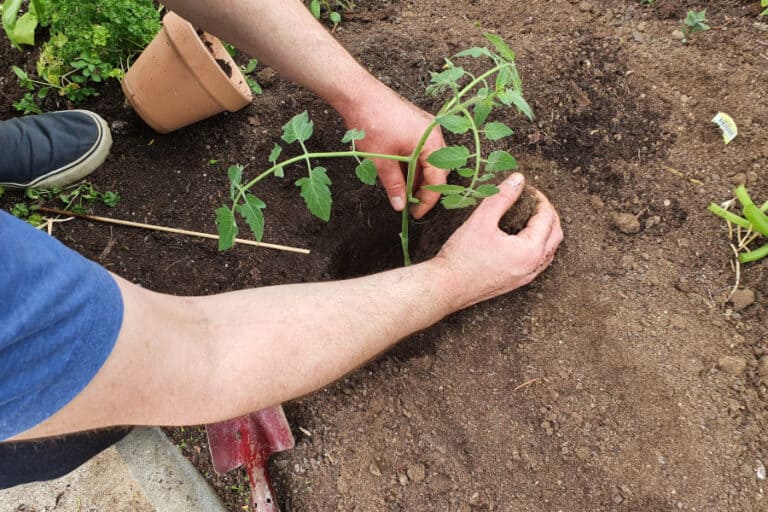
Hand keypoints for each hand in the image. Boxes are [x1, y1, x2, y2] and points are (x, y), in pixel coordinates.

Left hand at [340, 84, 446, 218]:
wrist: (359, 94)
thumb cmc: (372, 124)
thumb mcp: (382, 161)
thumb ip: (394, 185)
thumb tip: (400, 206)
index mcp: (431, 143)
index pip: (437, 179)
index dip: (428, 200)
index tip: (416, 214)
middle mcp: (435, 134)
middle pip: (437, 170)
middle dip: (425, 189)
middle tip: (410, 205)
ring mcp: (427, 127)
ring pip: (429, 160)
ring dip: (418, 176)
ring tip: (402, 191)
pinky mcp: (417, 124)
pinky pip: (422, 149)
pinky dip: (414, 163)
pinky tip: (400, 173)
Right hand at [435, 173, 562, 308]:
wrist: (446, 287)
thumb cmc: (462, 257)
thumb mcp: (482, 220)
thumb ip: (502, 196)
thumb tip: (518, 179)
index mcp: (530, 251)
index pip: (547, 218)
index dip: (540, 199)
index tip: (528, 189)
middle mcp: (533, 266)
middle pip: (555, 235)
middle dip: (548, 214)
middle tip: (533, 200)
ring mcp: (525, 277)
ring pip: (548, 250)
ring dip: (545, 231)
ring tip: (530, 217)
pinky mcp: (515, 283)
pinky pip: (537, 262)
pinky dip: (537, 246)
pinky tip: (522, 240)